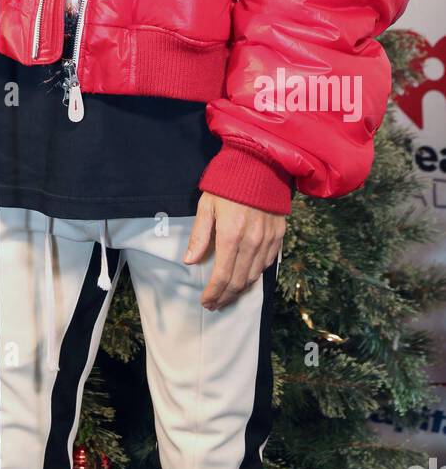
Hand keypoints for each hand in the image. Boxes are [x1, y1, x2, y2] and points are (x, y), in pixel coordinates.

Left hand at [184, 192, 284, 310]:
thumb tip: (190, 261)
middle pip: (239, 281)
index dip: (213, 293)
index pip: (222, 275)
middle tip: (214, 304)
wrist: (260, 164)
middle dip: (225, 296)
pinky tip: (246, 279)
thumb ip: (199, 235)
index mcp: (231, 235)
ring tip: (227, 296)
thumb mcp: (206, 205)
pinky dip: (255, 276)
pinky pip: (267, 264)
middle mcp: (252, 242)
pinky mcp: (279, 236)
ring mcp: (268, 240)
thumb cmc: (228, 183)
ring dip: (240, 290)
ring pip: (254, 276)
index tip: (205, 301)